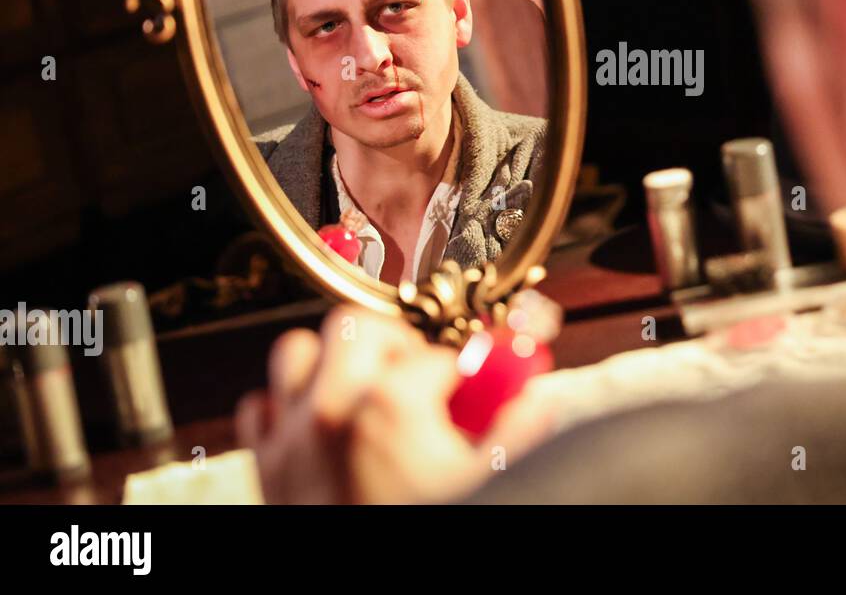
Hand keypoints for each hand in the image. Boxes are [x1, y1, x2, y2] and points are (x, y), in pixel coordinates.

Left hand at [235, 306, 554, 503]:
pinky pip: (261, 406)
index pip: (438, 356)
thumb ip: (518, 431)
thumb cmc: (420, 522)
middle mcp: (333, 407)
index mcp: (391, 405)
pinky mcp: (267, 464)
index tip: (471, 387)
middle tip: (418, 371)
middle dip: (393, 342)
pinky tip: (321, 424)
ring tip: (365, 383)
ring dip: (332, 360)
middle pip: (358, 326)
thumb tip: (534, 399)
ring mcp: (293, 434)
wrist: (360, 589)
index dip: (463, 370)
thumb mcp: (485, 481)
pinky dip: (287, 405)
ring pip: (299, 352)